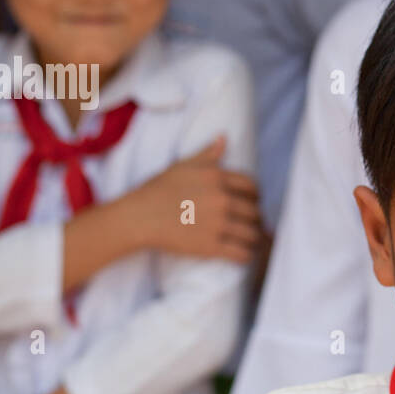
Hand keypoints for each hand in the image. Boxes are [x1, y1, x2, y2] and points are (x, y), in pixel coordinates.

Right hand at [124, 136, 262, 262]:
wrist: (139, 217)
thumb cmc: (158, 190)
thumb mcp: (182, 166)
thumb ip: (207, 154)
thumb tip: (224, 138)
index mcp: (216, 177)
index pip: (252, 187)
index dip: (255, 196)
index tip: (251, 203)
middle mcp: (221, 199)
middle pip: (255, 212)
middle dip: (255, 219)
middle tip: (251, 224)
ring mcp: (218, 224)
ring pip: (252, 233)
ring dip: (254, 238)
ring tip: (250, 241)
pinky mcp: (211, 246)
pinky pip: (242, 253)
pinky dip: (246, 256)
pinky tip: (243, 255)